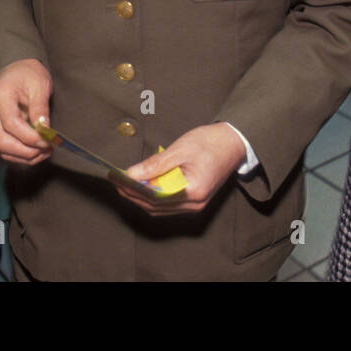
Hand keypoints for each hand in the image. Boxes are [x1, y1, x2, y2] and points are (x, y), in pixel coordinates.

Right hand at [0, 58, 52, 164]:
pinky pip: (6, 147)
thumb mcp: (40, 84)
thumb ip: (40, 108)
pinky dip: (21, 154)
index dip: (30, 138)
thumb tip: (45, 132)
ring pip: (3, 149)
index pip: (11, 124)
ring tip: (45, 151)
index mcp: (1, 96)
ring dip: (25, 156)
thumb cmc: (29, 72)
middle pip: (4, 142)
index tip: (48, 141)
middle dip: (28, 151)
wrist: (17, 66)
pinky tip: (37, 151)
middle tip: (48, 149)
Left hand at [114, 123, 247, 214]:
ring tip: (125, 185)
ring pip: (161, 208)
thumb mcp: (180, 150)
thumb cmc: (210, 142)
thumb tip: (131, 174)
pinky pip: (169, 204)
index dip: (133, 191)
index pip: (155, 198)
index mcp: (193, 192)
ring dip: (142, 198)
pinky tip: (143, 187)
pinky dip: (154, 197)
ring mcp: (195, 205)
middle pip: (156, 207)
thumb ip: (155, 165)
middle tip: (116, 183)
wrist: (234, 142)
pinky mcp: (194, 200)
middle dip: (134, 196)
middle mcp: (195, 204)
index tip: (118, 181)